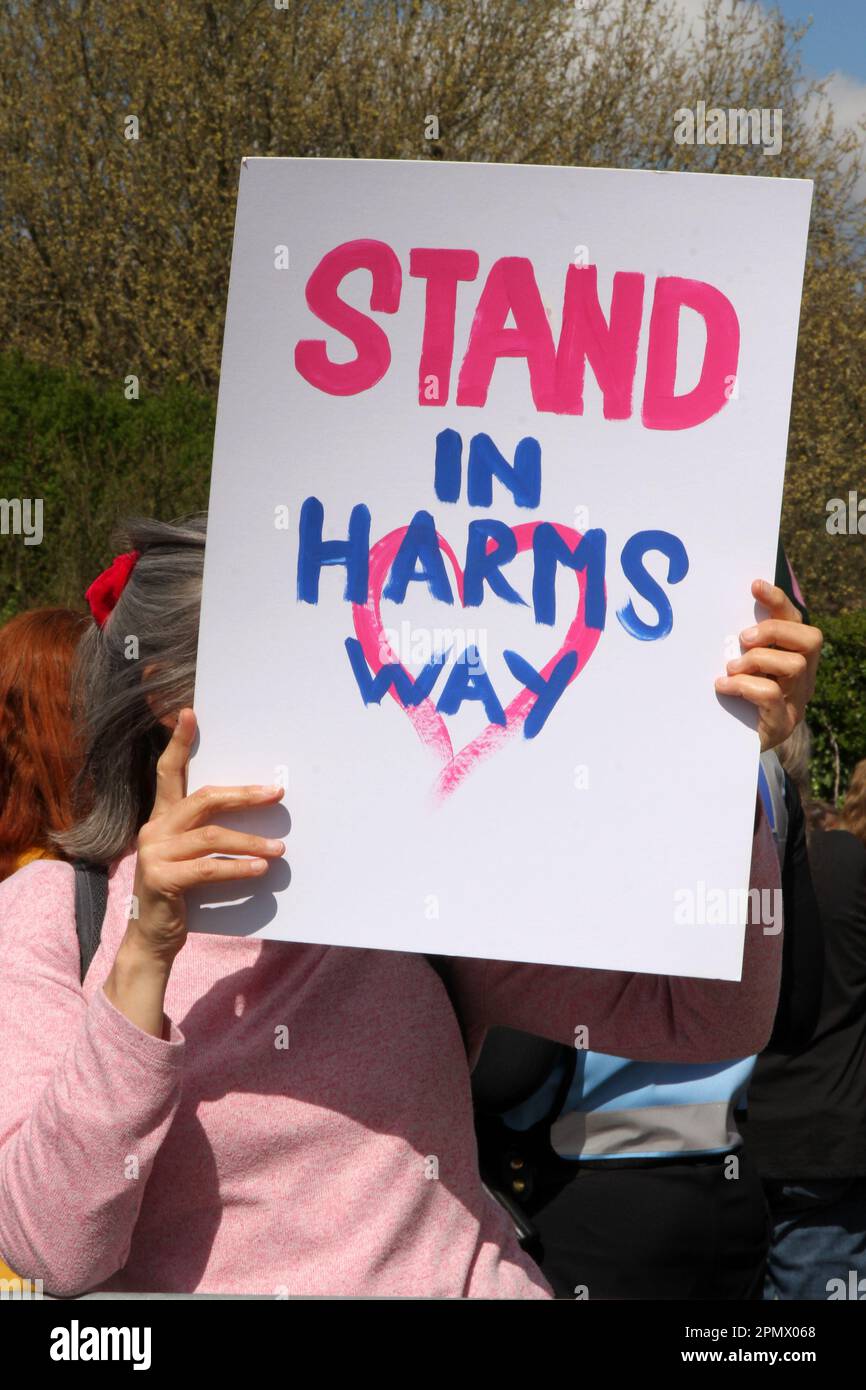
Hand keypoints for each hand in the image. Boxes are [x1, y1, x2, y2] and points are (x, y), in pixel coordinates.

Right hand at [104, 708, 284, 1036]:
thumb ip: (208, 832)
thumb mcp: (191, 855)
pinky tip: (260, 869)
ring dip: (251, 840)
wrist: (153, 938)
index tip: (190, 713)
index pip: (168, 772)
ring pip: (211, 835)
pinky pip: (208, 867)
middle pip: (203, 798)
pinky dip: (238, 867)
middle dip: (243, 794)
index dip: (180, 743)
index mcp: (162, 818)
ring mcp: (155, 853)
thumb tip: (256, 807)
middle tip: (277, 792)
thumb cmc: (180, 892)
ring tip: (280, 849)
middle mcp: (154, 828)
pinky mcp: (161, 878)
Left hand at [715, 579, 821, 751]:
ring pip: (795, 666)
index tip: (754, 585)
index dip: (779, 601)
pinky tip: (723, 685)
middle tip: (744, 638)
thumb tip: (722, 614)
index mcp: (794, 656)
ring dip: (757, 661)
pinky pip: (771, 695)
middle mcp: (803, 678)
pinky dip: (744, 686)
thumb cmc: (733, 699)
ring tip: (731, 668)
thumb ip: (742, 645)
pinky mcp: (782, 723)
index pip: (796, 621)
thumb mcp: (739, 666)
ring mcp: (796, 701)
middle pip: (811, 640)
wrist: (729, 748)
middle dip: (775, 632)